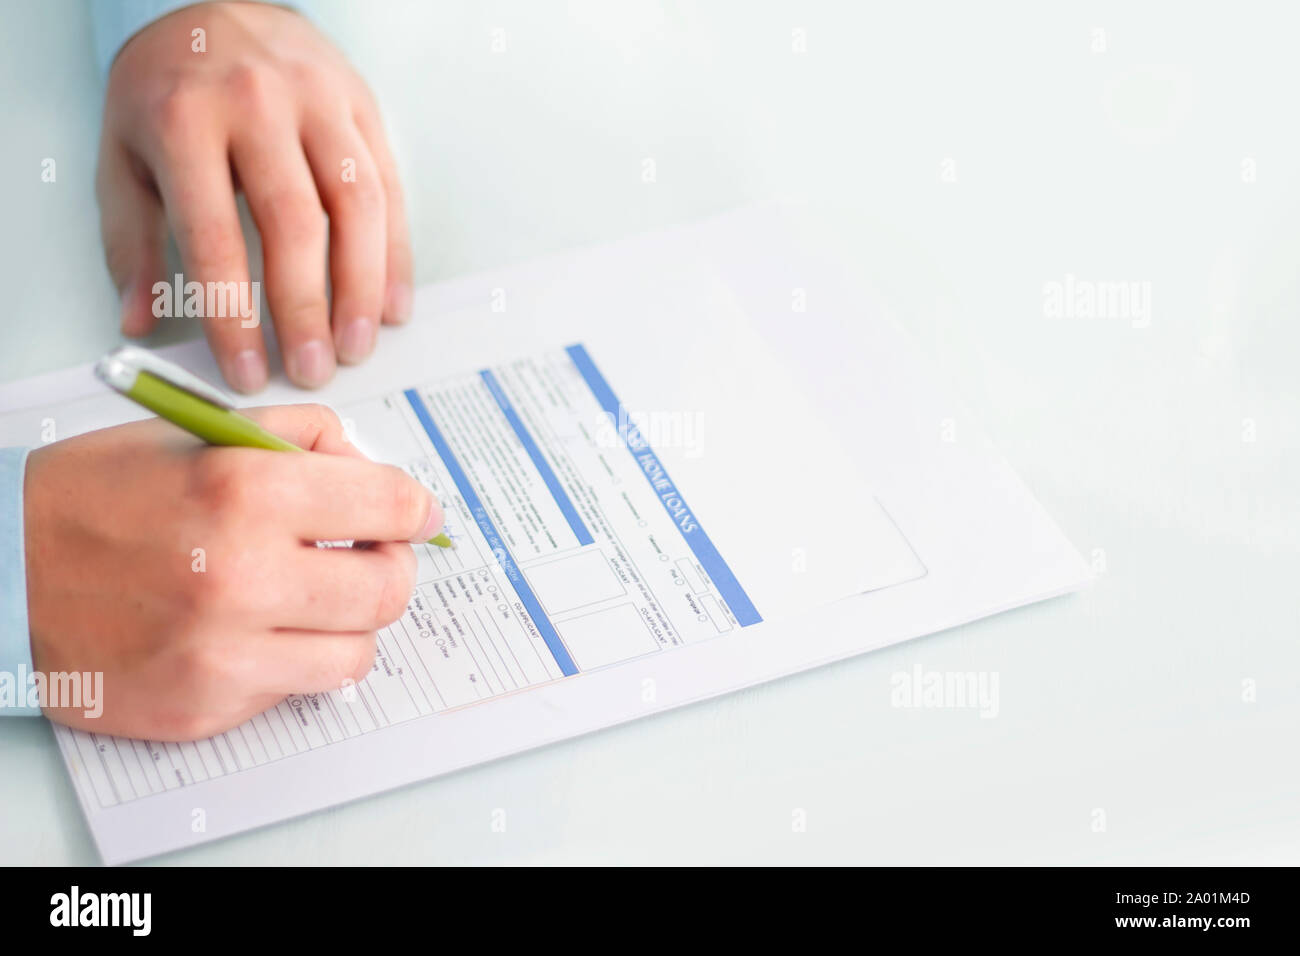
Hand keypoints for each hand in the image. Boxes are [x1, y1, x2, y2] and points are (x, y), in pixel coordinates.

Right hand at [24, 405, 441, 740]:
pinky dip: (288, 659)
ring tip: (309, 598)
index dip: (414, 509)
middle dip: (390, 568)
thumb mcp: (196, 435)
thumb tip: (369, 467)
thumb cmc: (95, 496)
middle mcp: (239, 577)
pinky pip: (292, 690)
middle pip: (388, 590)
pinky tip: (251, 630)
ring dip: (345, 623)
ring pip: (355, 654)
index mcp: (244, 492)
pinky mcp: (203, 707)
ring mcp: (222, 654)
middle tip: (369, 557)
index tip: (415, 515)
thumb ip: (295, 438)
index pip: (389, 507)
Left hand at [96, 2, 412, 392]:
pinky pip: (390, 187)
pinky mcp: (362, 106)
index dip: (234, 316)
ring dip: (362, 288)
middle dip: (306, 310)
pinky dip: (396, 254)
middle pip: (295, 224)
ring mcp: (319, 101)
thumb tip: (139, 321)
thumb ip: (131, 242)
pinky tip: (391, 304)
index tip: (248, 372)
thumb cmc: (168, 93)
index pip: (214, 237)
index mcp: (185, 120)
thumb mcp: (123, 157)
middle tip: (312, 370)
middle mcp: (257, 105)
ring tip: (357, 345)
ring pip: (357, 206)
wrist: (217, 5)